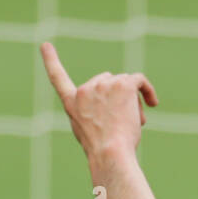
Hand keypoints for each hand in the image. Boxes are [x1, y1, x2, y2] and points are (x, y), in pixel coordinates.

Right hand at [40, 42, 157, 170]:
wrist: (109, 153)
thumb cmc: (102, 150)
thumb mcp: (87, 132)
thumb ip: (92, 113)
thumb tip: (117, 105)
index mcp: (72, 103)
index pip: (58, 78)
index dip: (51, 61)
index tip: (45, 45)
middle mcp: (85, 89)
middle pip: (106, 81)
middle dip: (116, 96)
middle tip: (123, 119)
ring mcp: (104, 84)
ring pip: (124, 84)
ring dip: (131, 100)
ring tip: (134, 122)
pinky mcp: (123, 84)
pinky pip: (139, 81)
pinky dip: (147, 91)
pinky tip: (153, 103)